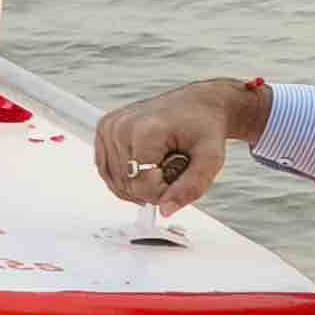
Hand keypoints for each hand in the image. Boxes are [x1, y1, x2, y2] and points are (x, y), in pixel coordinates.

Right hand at [92, 77, 271, 212]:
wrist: (198, 105)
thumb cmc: (205, 128)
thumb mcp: (211, 159)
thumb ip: (191, 187)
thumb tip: (165, 210)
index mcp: (144, 130)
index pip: (142, 185)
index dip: (164, 190)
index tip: (180, 174)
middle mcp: (121, 126)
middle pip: (127, 185)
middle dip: (151, 187)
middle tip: (172, 167)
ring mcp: (109, 127)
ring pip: (115, 181)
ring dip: (138, 183)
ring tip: (159, 164)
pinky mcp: (104, 130)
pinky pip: (106, 171)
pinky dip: (125, 177)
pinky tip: (143, 167)